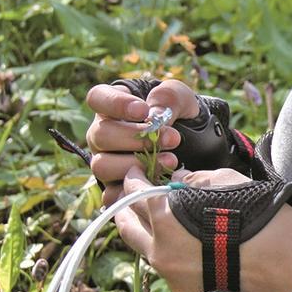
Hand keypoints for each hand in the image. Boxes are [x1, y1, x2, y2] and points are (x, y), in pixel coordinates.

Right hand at [85, 78, 198, 194]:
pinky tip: (158, 184)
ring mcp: (106, 162)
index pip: (97, 98)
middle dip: (135, 138)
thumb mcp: (180, 99)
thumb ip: (169, 97)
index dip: (115, 104)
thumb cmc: (178, 115)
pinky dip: (133, 190)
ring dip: (135, 165)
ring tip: (170, 161)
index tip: (143, 110)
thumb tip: (154, 114)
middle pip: (100, 136)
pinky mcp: (114, 187)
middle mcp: (102, 135)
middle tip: (170, 139)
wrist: (194, 145)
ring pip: (101, 166)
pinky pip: (111, 195)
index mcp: (111, 107)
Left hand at [111, 166, 291, 291]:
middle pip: (128, 227)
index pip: (135, 193)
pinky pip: (171, 273)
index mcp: (165, 219)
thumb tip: (176, 180)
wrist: (287, 262)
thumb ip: (193, 180)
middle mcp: (161, 251)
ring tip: (157, 221)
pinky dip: (172, 257)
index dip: (134, 177)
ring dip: (148, 234)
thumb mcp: (225, 182)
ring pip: (148, 252)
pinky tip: (185, 247)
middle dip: (126, 208)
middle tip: (131, 196)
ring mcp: (174, 278)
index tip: (136, 170)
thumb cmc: (259, 216)